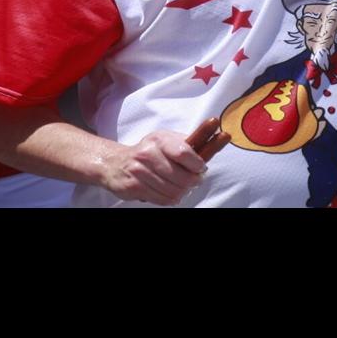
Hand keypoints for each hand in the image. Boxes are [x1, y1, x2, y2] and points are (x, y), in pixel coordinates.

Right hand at [98, 118, 226, 205]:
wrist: (115, 163)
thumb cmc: (150, 151)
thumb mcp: (168, 140)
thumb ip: (191, 142)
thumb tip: (220, 137)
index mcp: (160, 140)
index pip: (185, 153)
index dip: (198, 164)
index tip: (201, 168)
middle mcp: (147, 154)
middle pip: (183, 177)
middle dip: (194, 182)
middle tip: (194, 180)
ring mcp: (139, 171)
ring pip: (175, 191)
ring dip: (183, 191)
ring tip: (182, 186)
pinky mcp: (134, 187)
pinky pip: (163, 199)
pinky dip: (171, 198)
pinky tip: (169, 191)